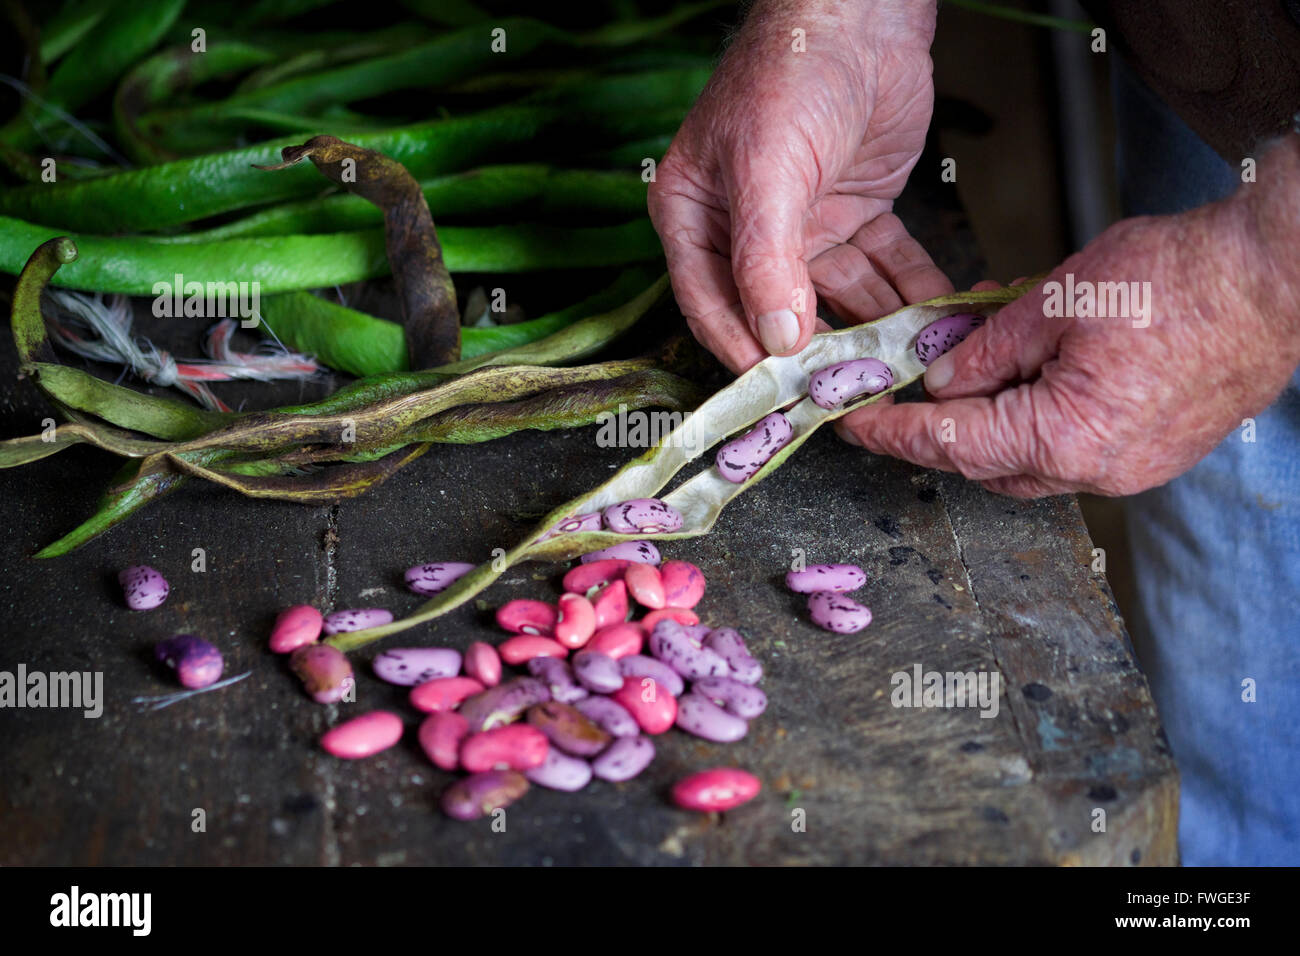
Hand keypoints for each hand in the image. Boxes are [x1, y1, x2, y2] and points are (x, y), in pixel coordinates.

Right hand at [648, 0, 947, 373]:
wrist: (866, 14)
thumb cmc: (792, 71)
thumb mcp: (768, 167)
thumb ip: (766, 257)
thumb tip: (775, 338)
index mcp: (697, 218)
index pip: (710, 303)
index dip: (742, 350)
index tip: (778, 391)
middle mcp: (746, 231)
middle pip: (776, 310)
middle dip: (817, 348)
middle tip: (848, 387)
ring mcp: (805, 228)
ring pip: (837, 296)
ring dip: (871, 328)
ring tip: (903, 362)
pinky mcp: (857, 216)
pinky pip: (883, 268)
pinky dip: (908, 293)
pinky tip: (934, 322)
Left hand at [835, 137, 1299, 496]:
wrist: (1275, 277)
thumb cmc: (1180, 279)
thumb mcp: (1056, 300)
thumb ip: (987, 348)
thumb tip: (943, 381)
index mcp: (1066, 437)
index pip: (952, 446)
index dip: (895, 434)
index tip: (855, 424)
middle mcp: (1098, 470)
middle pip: (986, 467)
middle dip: (937, 437)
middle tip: (898, 401)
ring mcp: (1131, 469)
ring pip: (1028, 466)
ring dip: (986, 433)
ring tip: (960, 384)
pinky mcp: (1153, 455)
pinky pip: (1071, 455)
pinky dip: (1033, 429)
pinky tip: (1022, 387)